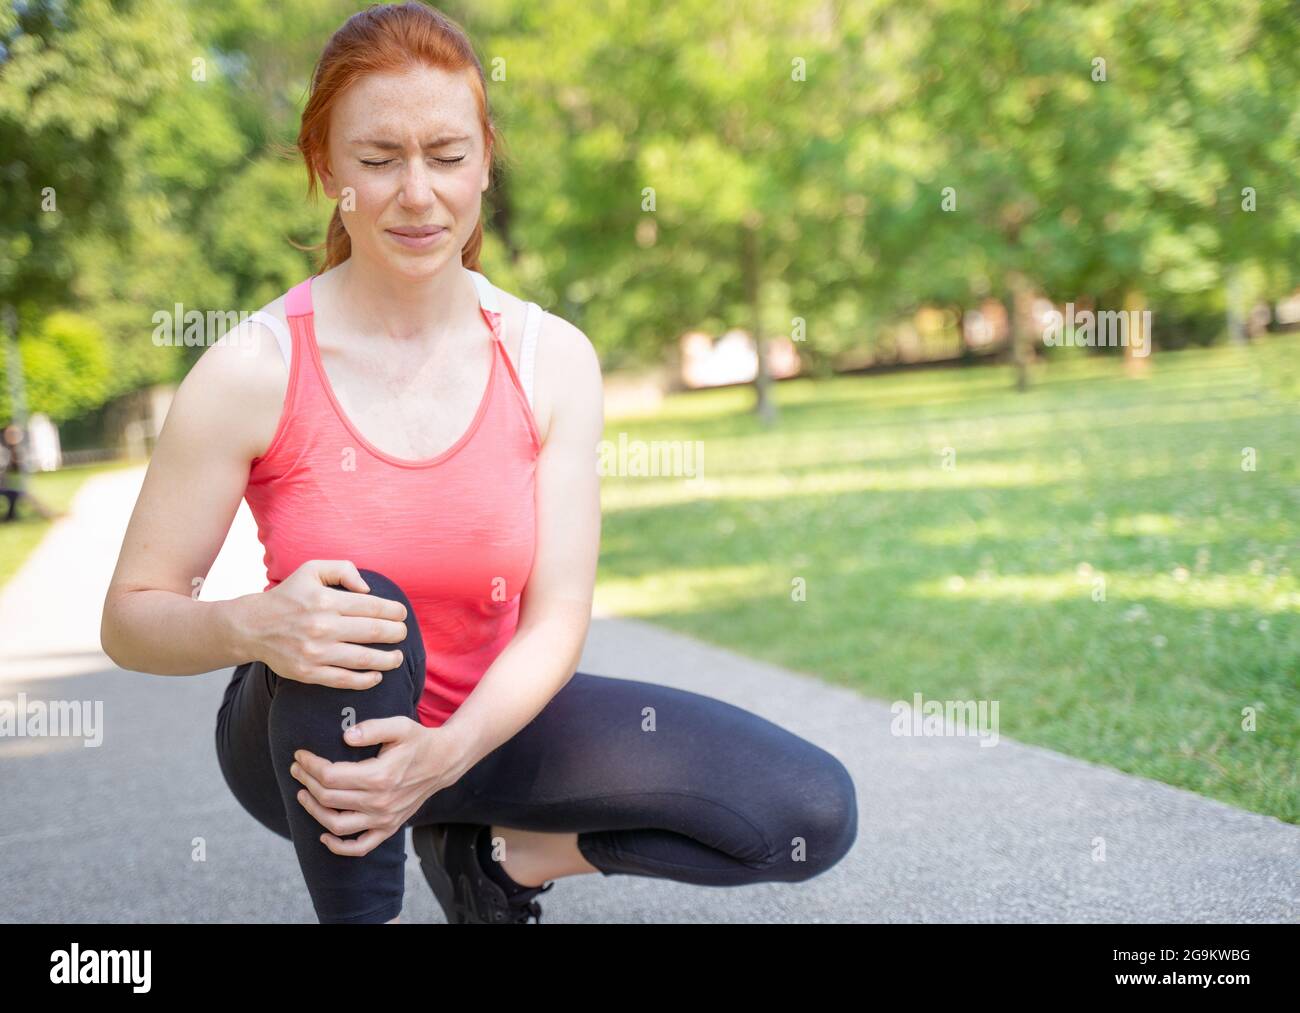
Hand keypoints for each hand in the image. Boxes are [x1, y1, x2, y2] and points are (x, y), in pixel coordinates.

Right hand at [244, 559, 408, 688]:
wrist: (252, 627)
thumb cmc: (289, 597)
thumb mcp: (312, 570)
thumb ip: (343, 570)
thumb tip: (368, 589)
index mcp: (326, 600)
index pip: (373, 606)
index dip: (395, 611)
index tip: (402, 614)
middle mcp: (322, 626)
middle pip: (374, 632)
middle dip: (397, 633)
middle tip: (402, 634)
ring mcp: (315, 652)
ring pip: (364, 659)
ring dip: (388, 659)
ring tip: (398, 657)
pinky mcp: (308, 672)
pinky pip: (344, 680)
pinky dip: (365, 680)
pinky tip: (377, 676)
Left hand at [289, 718, 470, 855]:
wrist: (443, 762)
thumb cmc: (418, 741)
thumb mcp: (400, 725)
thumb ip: (372, 728)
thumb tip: (345, 736)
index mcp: (380, 776)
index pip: (331, 776)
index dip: (310, 765)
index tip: (300, 755)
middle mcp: (380, 802)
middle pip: (328, 798)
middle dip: (306, 782)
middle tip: (297, 769)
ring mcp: (384, 819)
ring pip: (336, 824)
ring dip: (313, 811)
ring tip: (303, 794)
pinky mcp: (388, 828)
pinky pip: (360, 847)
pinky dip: (338, 847)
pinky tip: (324, 836)